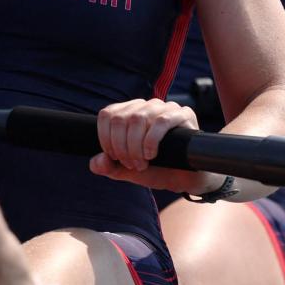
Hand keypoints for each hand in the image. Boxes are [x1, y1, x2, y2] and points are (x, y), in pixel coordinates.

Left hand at [90, 99, 208, 192]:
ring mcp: (166, 108)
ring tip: (141, 163)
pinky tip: (152, 154)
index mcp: (131, 113)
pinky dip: (151, 141)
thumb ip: (111, 167)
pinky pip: (161, 121)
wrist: (189, 178)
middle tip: (131, 164)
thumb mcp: (130, 171)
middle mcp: (147, 106)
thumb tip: (95, 162)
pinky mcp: (184, 114)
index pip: (108, 114)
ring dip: (134, 146)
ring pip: (138, 118)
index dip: (105, 138)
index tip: (114, 158)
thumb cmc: (160, 170)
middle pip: (121, 118)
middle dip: (121, 147)